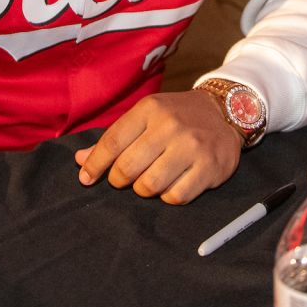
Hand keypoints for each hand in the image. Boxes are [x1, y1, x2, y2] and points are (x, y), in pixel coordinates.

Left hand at [74, 90, 241, 204]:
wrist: (226, 112)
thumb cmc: (177, 117)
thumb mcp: (146, 117)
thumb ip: (114, 139)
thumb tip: (81, 161)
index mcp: (150, 109)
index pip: (112, 143)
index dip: (95, 165)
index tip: (86, 178)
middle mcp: (170, 125)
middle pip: (127, 168)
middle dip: (120, 180)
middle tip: (125, 179)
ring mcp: (192, 146)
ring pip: (149, 186)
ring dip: (145, 189)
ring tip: (151, 180)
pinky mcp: (210, 167)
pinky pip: (176, 197)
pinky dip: (168, 197)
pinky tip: (173, 183)